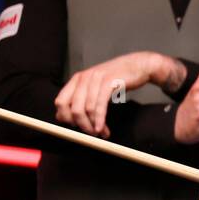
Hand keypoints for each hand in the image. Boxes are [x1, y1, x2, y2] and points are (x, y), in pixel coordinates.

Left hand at [55, 51, 169, 136]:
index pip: (60, 102)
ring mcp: (96, 79)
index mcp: (77, 79)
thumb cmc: (118, 79)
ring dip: (92, 125)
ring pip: (86, 109)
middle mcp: (83, 78)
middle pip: (72, 108)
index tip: (76, 127)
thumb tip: (66, 118)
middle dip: (80, 125)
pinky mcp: (109, 82)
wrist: (138, 65)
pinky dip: (100, 119)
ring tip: (100, 133)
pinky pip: (100, 105)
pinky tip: (102, 128)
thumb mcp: (96, 87)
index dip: (65, 118)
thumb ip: (82, 99)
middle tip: (90, 134)